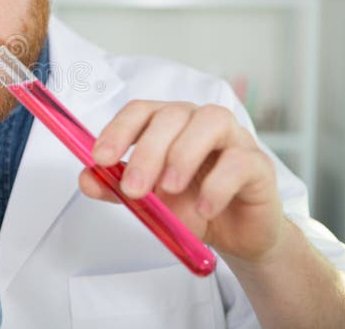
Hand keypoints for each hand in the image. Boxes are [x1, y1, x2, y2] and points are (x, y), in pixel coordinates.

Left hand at [78, 100, 284, 262]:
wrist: (236, 235)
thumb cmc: (191, 205)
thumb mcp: (147, 200)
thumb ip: (115, 188)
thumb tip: (86, 179)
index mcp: (168, 124)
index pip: (140, 111)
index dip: (119, 130)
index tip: (101, 158)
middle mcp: (198, 122)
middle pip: (170, 116)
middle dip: (147, 152)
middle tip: (133, 188)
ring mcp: (232, 138)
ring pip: (209, 122)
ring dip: (183, 155)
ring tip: (168, 190)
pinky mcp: (258, 164)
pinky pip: (239, 161)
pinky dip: (217, 185)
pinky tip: (203, 208)